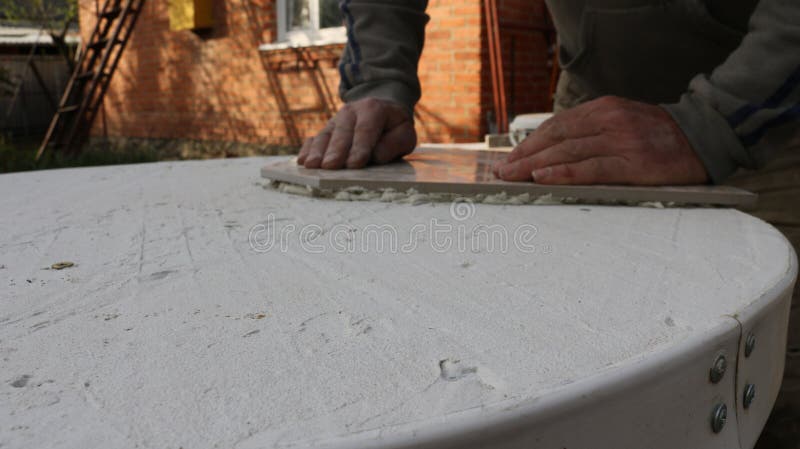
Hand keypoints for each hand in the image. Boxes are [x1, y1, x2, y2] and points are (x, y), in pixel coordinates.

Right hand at [297, 98, 416, 168]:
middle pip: (342, 132)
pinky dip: (308, 149)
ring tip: (311, 166)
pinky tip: (302, 161)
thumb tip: (375, 157)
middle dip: (335, 150)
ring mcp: (336, 119)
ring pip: (326, 135)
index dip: (360, 147)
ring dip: (318, 151)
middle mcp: (352, 111)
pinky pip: (315, 138)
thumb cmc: (394, 127)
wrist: (381, 108)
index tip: (354, 164)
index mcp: (374, 109)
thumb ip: (394, 143)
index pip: (366, 130)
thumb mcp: (405, 133)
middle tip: (329, 167)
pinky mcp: (327, 129)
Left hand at [492, 96, 708, 184]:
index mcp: (604, 109)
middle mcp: (609, 121)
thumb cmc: (659, 135)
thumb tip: (555, 150)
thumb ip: (593, 129)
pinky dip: (563, 174)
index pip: (557, 126)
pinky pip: (591, 169)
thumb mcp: (623, 120)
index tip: (511, 158)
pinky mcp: (633, 164)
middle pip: (556, 139)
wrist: (705, 138)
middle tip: (502, 171)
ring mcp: (621, 141)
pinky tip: (542, 178)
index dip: (530, 143)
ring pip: (567, 153)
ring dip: (534, 166)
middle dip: (524, 156)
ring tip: (512, 177)